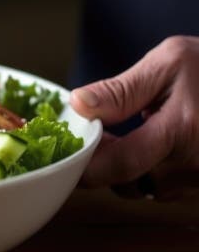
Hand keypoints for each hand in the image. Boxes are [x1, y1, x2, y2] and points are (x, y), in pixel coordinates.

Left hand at [70, 36, 198, 199]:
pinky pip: (162, 187)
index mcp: (182, 130)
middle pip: (126, 182)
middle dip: (102, 163)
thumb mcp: (169, 63)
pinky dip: (146, 170)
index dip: (86, 166)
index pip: (120, 165)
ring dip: (125, 168)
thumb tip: (79, 104)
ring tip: (125, 134)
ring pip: (142, 188)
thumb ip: (121, 89)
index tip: (64, 153)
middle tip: (94, 134)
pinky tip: (148, 143)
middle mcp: (195, 163)